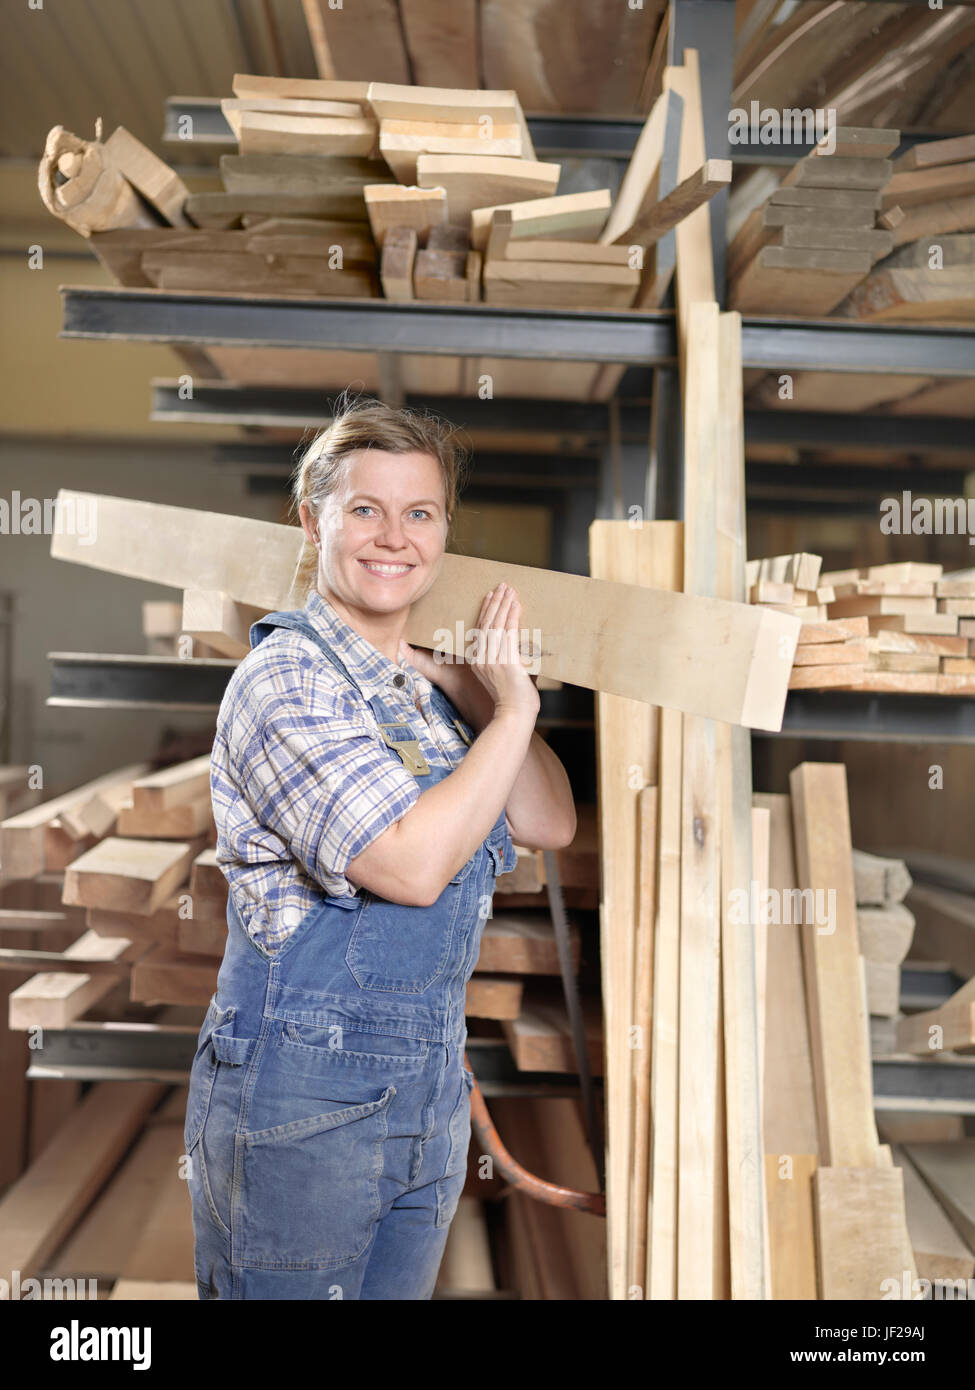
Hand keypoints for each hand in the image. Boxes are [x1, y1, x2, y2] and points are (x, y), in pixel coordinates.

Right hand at [467, 583, 539, 719]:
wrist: (515, 715)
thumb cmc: (515, 698)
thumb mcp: (508, 675)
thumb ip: (512, 658)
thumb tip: (525, 643)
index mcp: (478, 662)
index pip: (480, 630)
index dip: (486, 611)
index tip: (490, 597)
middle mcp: (481, 659)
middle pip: (486, 624)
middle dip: (495, 603)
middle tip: (501, 586)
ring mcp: (492, 660)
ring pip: (496, 625)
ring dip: (504, 605)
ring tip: (509, 590)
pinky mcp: (505, 662)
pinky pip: (508, 633)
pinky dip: (512, 617)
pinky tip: (516, 605)